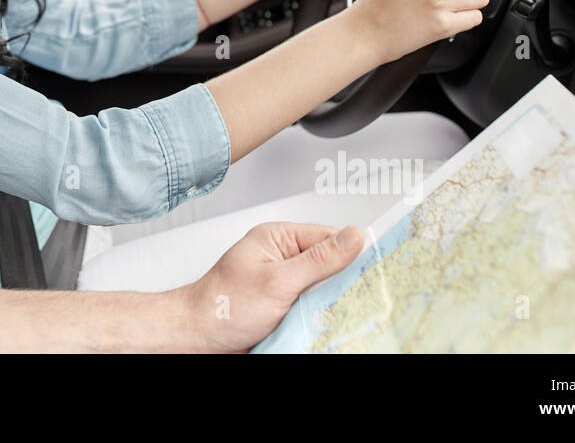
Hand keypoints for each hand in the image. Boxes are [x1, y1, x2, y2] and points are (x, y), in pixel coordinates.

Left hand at [177, 222, 364, 352]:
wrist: (198, 338)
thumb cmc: (224, 306)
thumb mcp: (278, 281)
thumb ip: (318, 260)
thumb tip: (353, 237)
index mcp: (278, 239)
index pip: (329, 237)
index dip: (352, 253)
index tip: (376, 268)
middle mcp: (282, 258)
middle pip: (329, 266)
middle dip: (341, 283)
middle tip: (358, 298)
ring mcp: (283, 284)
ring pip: (323, 292)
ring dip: (330, 305)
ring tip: (337, 314)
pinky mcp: (283, 307)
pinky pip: (311, 310)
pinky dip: (318, 319)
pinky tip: (323, 326)